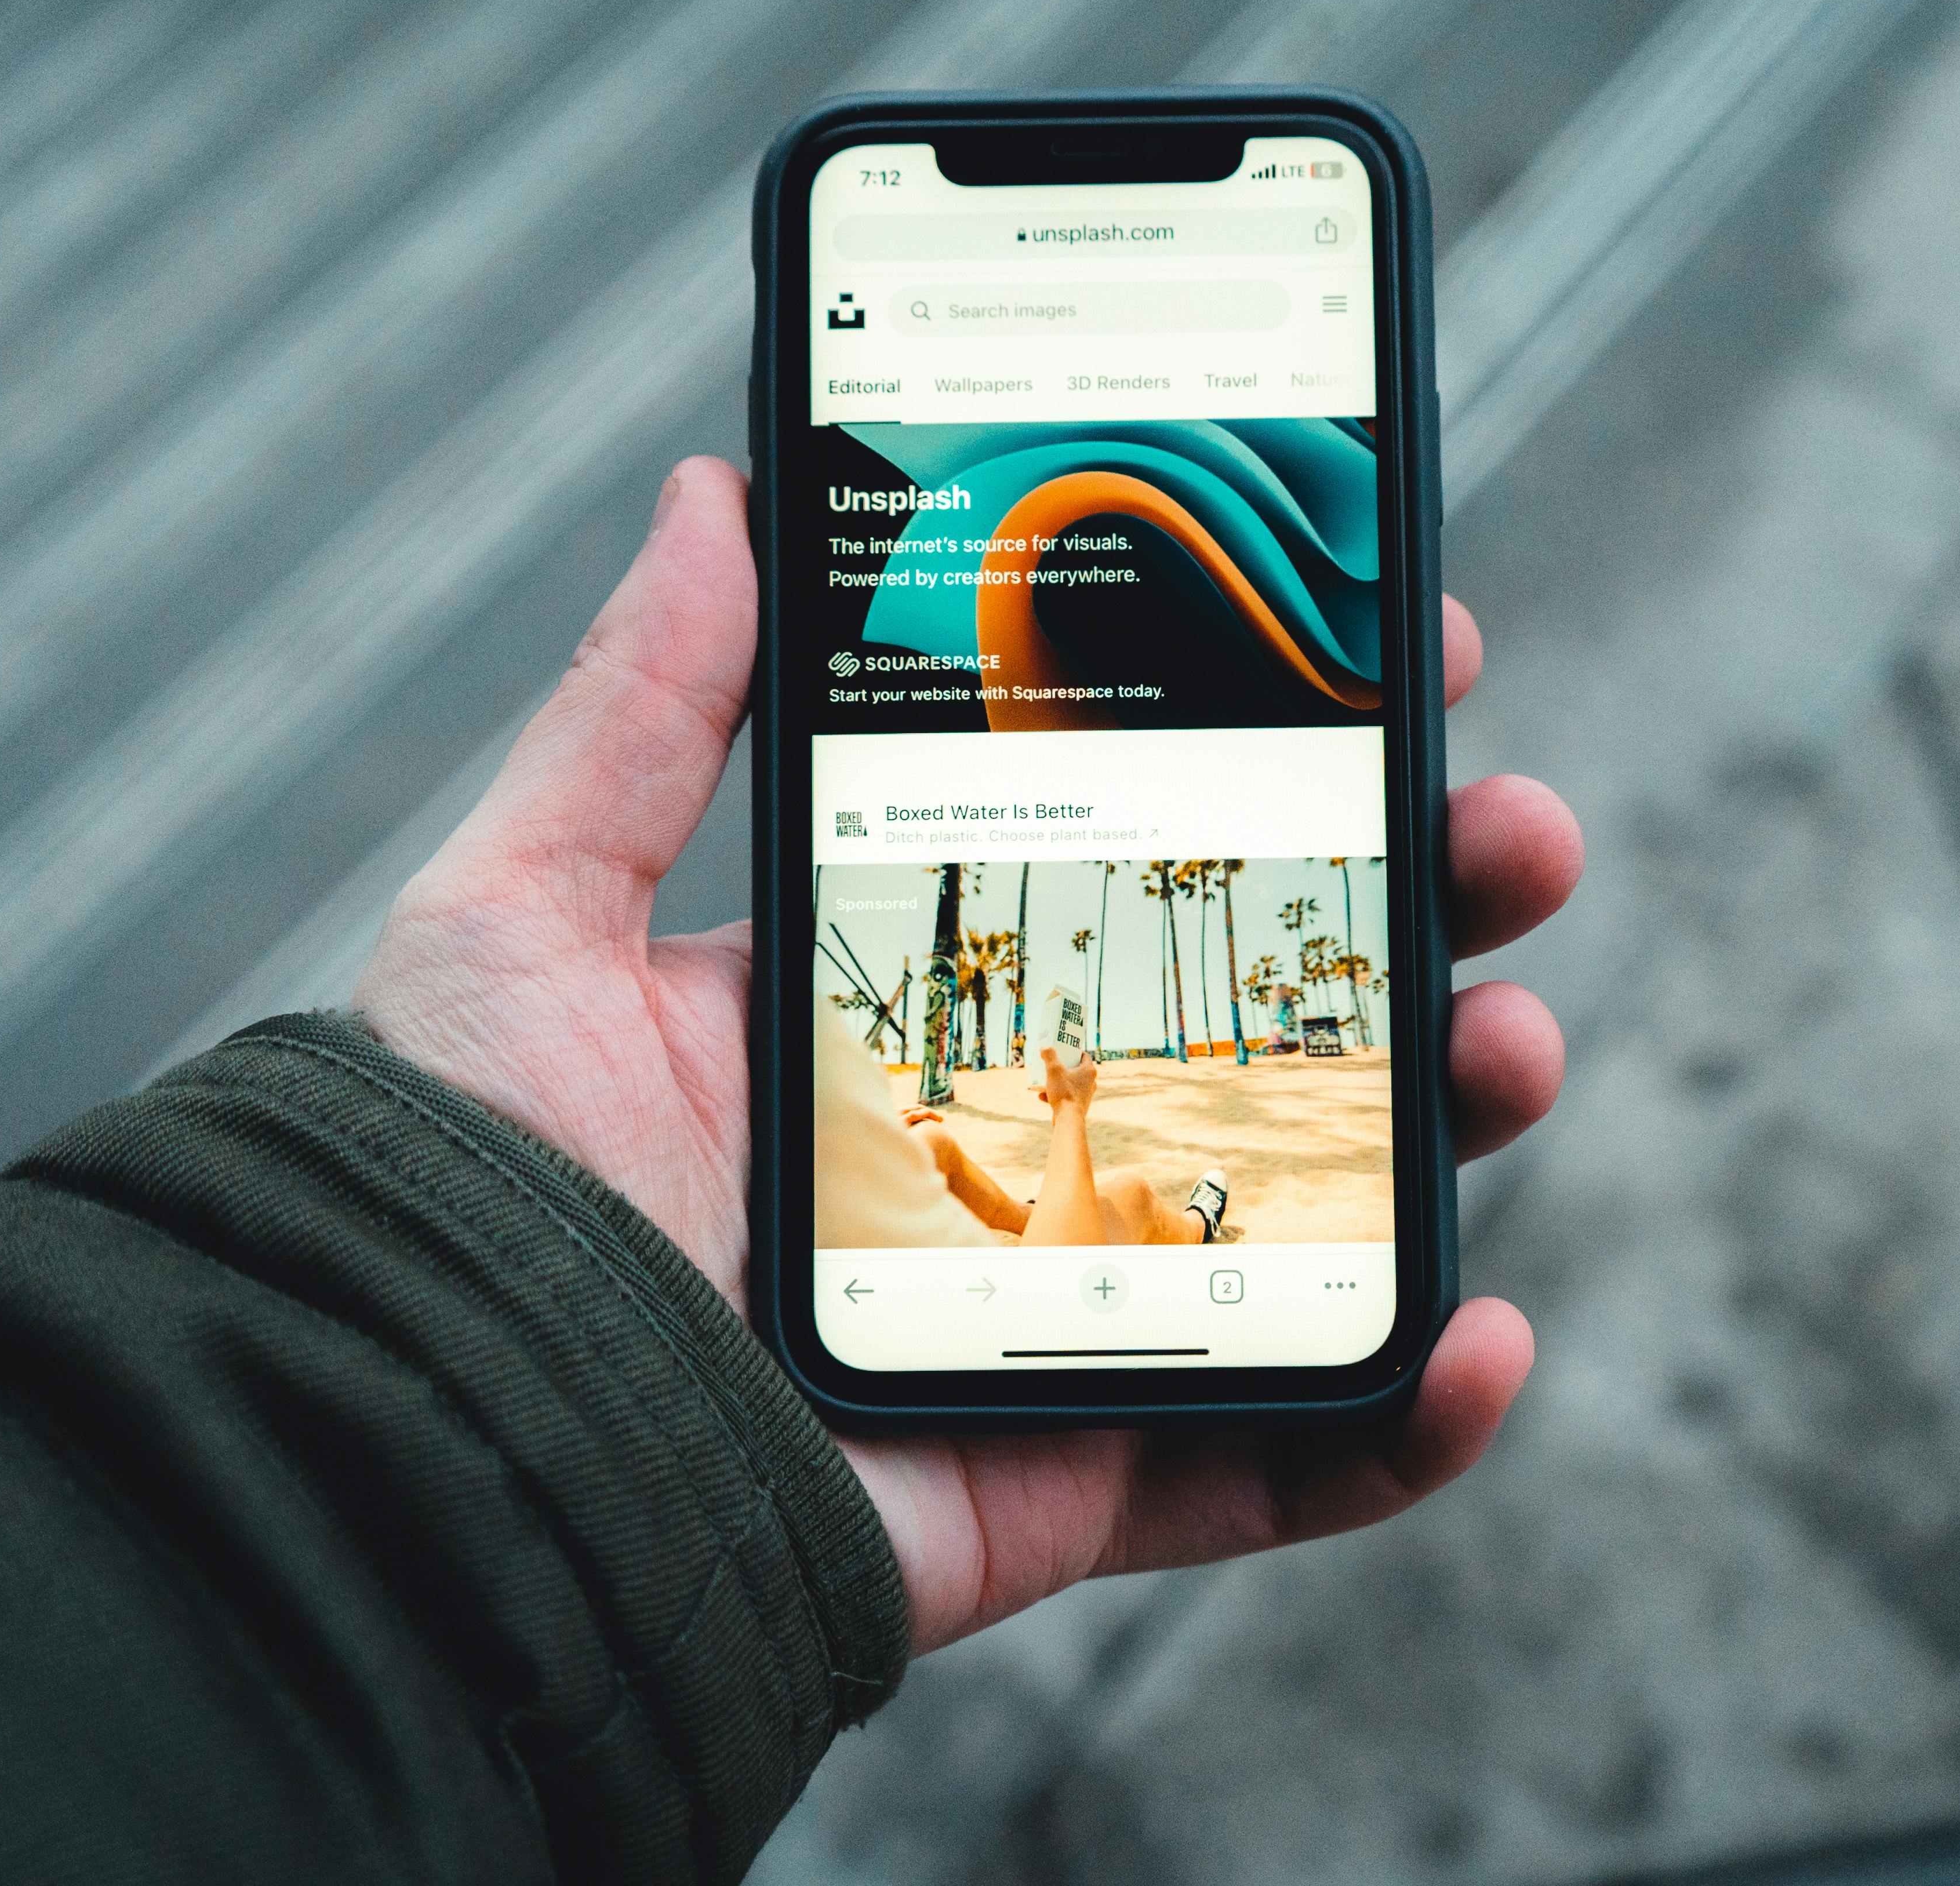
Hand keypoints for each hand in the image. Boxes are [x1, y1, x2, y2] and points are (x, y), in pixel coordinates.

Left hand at [355, 459, 1583, 1652]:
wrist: (438, 1449)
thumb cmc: (460, 1187)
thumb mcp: (525, 910)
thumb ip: (638, 711)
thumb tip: (717, 487)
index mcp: (902, 1001)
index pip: (1141, 852)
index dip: (1287, 753)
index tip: (1394, 648)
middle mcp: (1005, 1140)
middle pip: (1274, 1011)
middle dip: (1426, 908)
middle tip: (1512, 827)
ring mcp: (1058, 1310)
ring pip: (1317, 1210)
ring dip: (1456, 1120)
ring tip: (1521, 1039)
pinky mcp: (1072, 1472)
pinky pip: (1280, 1460)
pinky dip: (1404, 1425)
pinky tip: (1486, 1337)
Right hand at [1036, 1045, 1095, 1118]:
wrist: (1068, 1119)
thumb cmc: (1064, 1093)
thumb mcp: (1053, 1070)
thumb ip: (1049, 1056)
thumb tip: (1045, 1047)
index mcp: (1089, 1071)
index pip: (1083, 1055)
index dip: (1073, 1051)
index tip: (1062, 1051)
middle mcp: (1090, 1082)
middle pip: (1075, 1069)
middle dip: (1062, 1067)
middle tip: (1052, 1065)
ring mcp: (1085, 1094)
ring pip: (1069, 1083)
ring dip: (1056, 1082)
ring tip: (1045, 1081)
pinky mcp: (1079, 1104)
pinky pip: (1066, 1095)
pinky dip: (1056, 1094)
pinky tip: (1042, 1096)